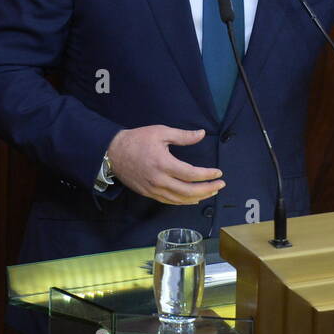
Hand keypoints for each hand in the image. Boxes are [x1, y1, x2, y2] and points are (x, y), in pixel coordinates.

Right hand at [105, 125, 223, 204]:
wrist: (113, 153)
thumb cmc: (137, 140)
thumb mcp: (161, 132)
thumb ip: (183, 136)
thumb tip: (201, 134)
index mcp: (163, 164)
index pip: (191, 174)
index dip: (207, 175)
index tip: (218, 173)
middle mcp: (159, 180)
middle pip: (189, 191)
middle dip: (207, 189)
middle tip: (220, 185)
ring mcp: (153, 190)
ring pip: (180, 199)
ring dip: (198, 197)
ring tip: (211, 192)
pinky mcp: (149, 194)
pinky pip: (170, 201)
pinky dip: (184, 201)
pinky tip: (193, 198)